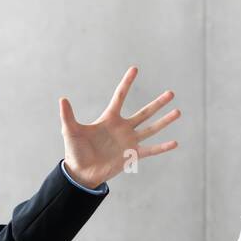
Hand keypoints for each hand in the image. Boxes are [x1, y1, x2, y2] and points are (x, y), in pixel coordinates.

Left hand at [59, 67, 179, 187]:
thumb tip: (62, 99)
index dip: (127, 83)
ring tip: (178, 112)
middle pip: (144, 112)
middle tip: (171, 93)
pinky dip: (162, 147)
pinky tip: (175, 143)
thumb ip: (68, 115)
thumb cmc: (75, 151)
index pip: (120, 96)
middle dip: (158, 103)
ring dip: (164, 121)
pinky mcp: (132, 155)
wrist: (81, 172)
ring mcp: (129, 141)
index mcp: (109, 119)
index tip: (135, 69)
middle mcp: (123, 128)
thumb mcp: (70, 131)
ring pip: (151, 128)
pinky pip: (151, 150)